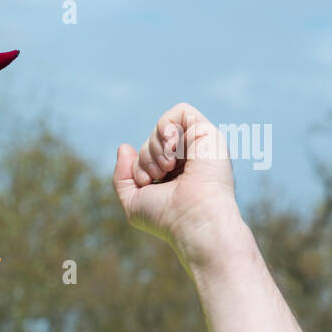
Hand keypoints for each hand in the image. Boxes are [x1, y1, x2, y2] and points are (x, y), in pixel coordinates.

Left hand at [113, 103, 244, 266]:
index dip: (138, 166)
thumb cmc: (166, 216)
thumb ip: (123, 176)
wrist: (194, 220)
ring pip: (164, 127)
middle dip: (145, 158)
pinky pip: (181, 111)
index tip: (145, 183)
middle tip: (157, 175)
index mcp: (176, 171)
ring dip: (154, 147)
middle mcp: (190, 156)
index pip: (146, 154)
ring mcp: (199, 144)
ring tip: (166, 167)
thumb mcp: (133, 200)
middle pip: (152, 140)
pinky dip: (167, 127)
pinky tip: (171, 147)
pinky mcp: (208, 133)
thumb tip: (124, 147)